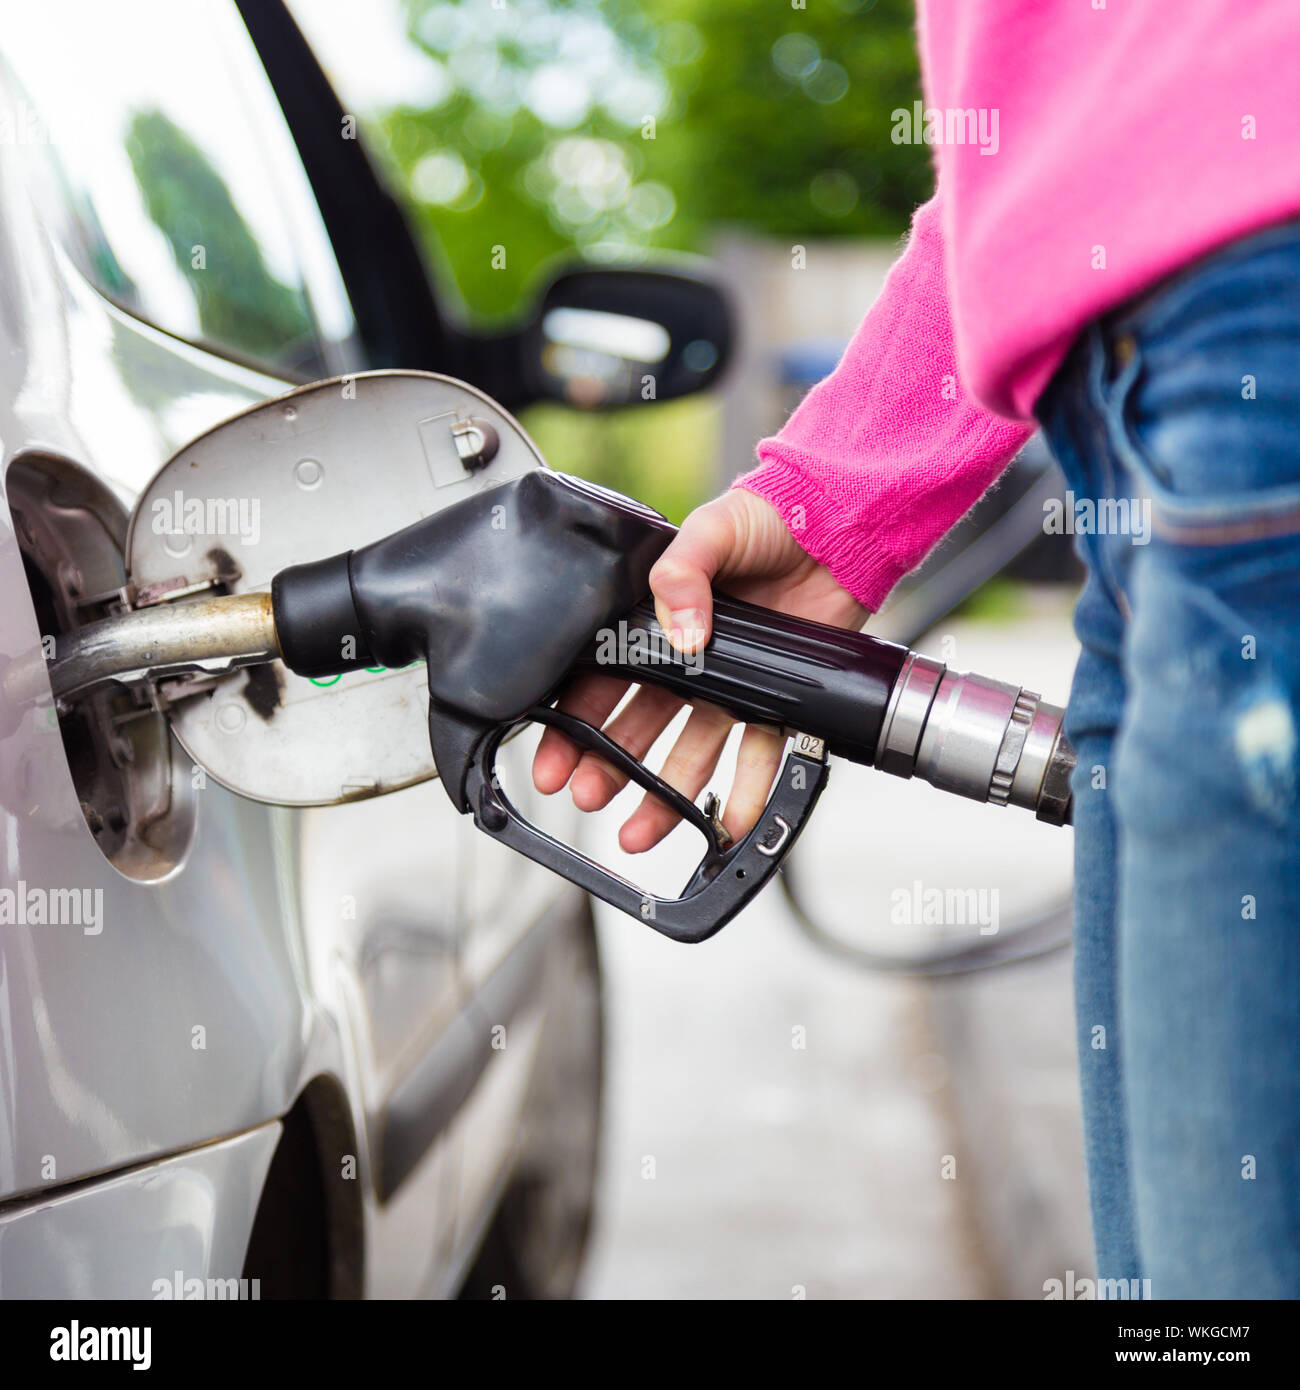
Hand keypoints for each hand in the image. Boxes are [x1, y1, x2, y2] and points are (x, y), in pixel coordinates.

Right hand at [531, 488, 867, 851]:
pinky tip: (725, 825)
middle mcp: (688, 664)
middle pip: (636, 730)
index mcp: (654, 623)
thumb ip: (681, 572)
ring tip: (638, 832)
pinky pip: (758, 757)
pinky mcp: (777, 700)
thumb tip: (679, 633)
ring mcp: (731, 686)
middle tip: (587, 796)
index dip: (572, 724)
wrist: (835, 524)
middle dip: (606, 769)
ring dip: (662, 797)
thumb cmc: (767, 517)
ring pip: (687, 755)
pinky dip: (744, 795)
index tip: (553, 762)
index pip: (600, 682)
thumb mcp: (711, 527)